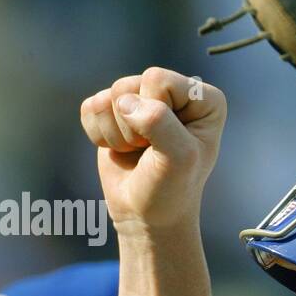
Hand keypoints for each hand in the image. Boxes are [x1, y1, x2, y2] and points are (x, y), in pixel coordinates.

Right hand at [79, 67, 226, 232]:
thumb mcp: (178, 159)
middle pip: (129, 86)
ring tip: (138, 152)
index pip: (157, 80)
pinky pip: (91, 107)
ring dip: (117, 134)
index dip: (154, 116)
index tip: (170, 145)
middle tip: (150, 151)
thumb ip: (159, 123)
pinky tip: (120, 149)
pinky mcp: (116, 110)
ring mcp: (145, 98)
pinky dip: (99, 135)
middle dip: (133, 127)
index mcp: (204, 99)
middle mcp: (177, 92)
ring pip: (110, 96)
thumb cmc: (171, 190)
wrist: (146, 216)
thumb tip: (123, 101)